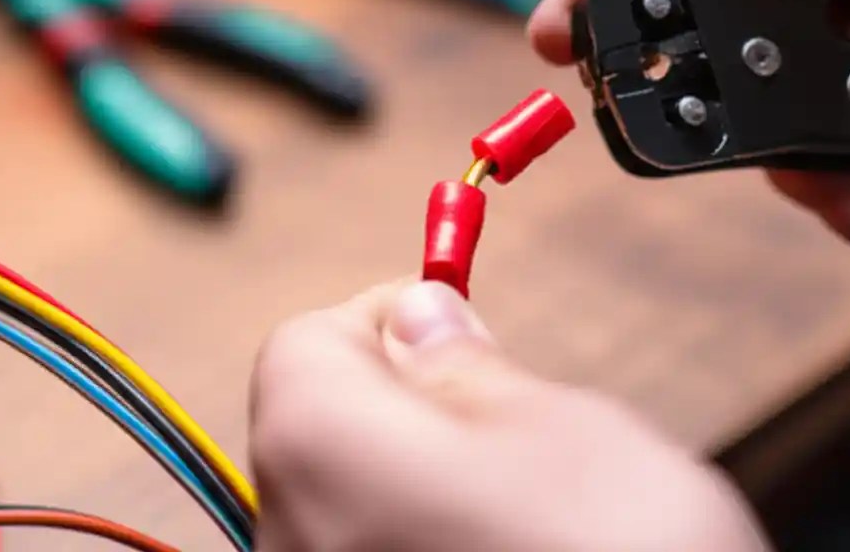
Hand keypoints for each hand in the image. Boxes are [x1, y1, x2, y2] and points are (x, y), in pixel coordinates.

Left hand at [249, 281, 769, 551]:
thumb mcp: (559, 426)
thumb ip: (464, 363)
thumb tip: (420, 320)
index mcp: (318, 448)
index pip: (303, 345)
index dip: (379, 320)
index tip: (447, 322)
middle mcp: (290, 532)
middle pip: (318, 429)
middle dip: (404, 401)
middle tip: (501, 409)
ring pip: (352, 500)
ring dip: (420, 477)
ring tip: (523, 498)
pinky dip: (424, 538)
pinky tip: (508, 549)